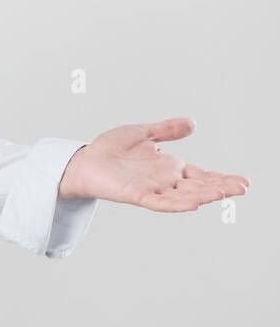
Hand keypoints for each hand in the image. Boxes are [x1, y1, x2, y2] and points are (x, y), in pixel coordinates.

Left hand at [58, 118, 248, 210]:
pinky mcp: (136, 195)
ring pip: (183, 196)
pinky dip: (176, 204)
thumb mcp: (143, 133)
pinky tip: (193, 204)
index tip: (242, 182)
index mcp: (169, 167)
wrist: (84, 160)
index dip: (220, 178)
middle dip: (220, 188)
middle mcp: (164, 180)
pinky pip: (159, 202)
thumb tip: (192, 123)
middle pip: (198, 187)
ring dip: (203, 196)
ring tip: (223, 194)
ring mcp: (152, 189)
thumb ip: (167, 130)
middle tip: (242, 188)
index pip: (201, 174)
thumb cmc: (110, 149)